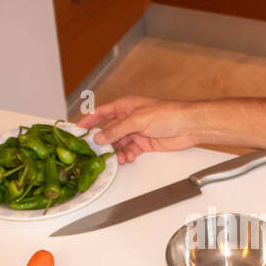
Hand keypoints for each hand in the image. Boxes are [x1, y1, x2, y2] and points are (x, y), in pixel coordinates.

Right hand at [73, 95, 198, 163]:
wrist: (188, 126)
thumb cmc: (168, 114)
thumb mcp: (138, 120)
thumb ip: (117, 129)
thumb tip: (100, 137)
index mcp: (125, 106)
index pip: (100, 113)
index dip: (88, 121)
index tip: (76, 130)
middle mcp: (129, 118)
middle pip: (108, 131)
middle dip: (102, 142)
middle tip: (94, 152)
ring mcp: (136, 132)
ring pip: (118, 144)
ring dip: (115, 152)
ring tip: (114, 158)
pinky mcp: (144, 143)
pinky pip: (129, 151)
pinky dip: (126, 156)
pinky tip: (126, 159)